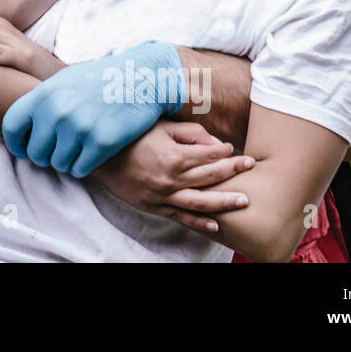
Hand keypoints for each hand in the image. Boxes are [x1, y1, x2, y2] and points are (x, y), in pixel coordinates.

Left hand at [2, 40, 185, 177]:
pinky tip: (92, 153)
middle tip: (60, 150)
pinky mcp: (101, 141)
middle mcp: (58, 111)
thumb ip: (41, 103)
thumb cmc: (99, 80)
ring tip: (79, 149)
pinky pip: (80, 169)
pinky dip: (84, 166)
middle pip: (36, 153)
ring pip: (58, 164)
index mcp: (44, 94)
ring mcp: (79, 126)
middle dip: (46, 156)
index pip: (12, 126)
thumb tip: (19, 129)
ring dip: (67, 162)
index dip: (16, 143)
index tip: (24, 149)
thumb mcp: (64, 81)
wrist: (140, 77)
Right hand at [90, 120, 254, 232]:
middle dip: (233, 171)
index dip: (225, 152)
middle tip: (251, 166)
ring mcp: (162, 195)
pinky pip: (180, 216)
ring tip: (244, 200)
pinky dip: (199, 222)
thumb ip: (189, 133)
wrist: (99, 158)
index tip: (234, 149)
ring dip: (225, 202)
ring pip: (200, 202)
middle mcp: (170, 178)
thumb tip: (215, 144)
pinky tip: (216, 224)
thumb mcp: (159, 127)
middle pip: (210, 177)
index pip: (209, 155)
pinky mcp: (153, 206)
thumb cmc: (130, 137)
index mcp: (173, 156)